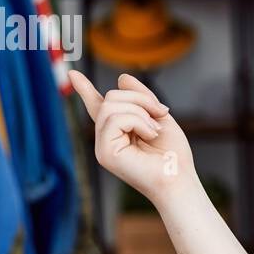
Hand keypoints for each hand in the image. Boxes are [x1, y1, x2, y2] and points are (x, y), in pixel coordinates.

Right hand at [69, 70, 195, 206]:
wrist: (179, 179)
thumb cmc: (173, 155)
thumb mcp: (159, 117)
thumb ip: (142, 98)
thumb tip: (121, 78)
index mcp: (118, 131)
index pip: (97, 106)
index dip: (85, 89)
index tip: (73, 73)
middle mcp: (106, 138)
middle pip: (110, 97)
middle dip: (140, 99)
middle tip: (161, 113)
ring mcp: (102, 146)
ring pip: (111, 105)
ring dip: (141, 112)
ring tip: (155, 131)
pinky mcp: (104, 153)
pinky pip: (115, 119)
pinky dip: (138, 122)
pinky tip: (149, 136)